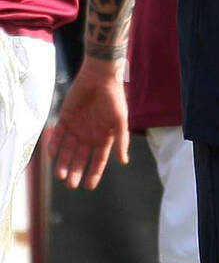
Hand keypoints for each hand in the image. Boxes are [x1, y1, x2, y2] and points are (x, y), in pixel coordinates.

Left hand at [48, 60, 129, 189]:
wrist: (99, 76)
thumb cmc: (114, 98)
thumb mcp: (120, 120)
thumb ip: (121, 141)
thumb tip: (123, 161)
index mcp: (104, 138)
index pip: (98, 160)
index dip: (94, 173)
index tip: (89, 186)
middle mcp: (90, 135)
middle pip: (81, 158)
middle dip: (76, 172)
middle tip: (71, 185)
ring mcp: (77, 127)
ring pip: (68, 150)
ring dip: (64, 162)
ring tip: (60, 175)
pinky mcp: (65, 118)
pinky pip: (58, 135)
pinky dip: (54, 145)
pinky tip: (52, 155)